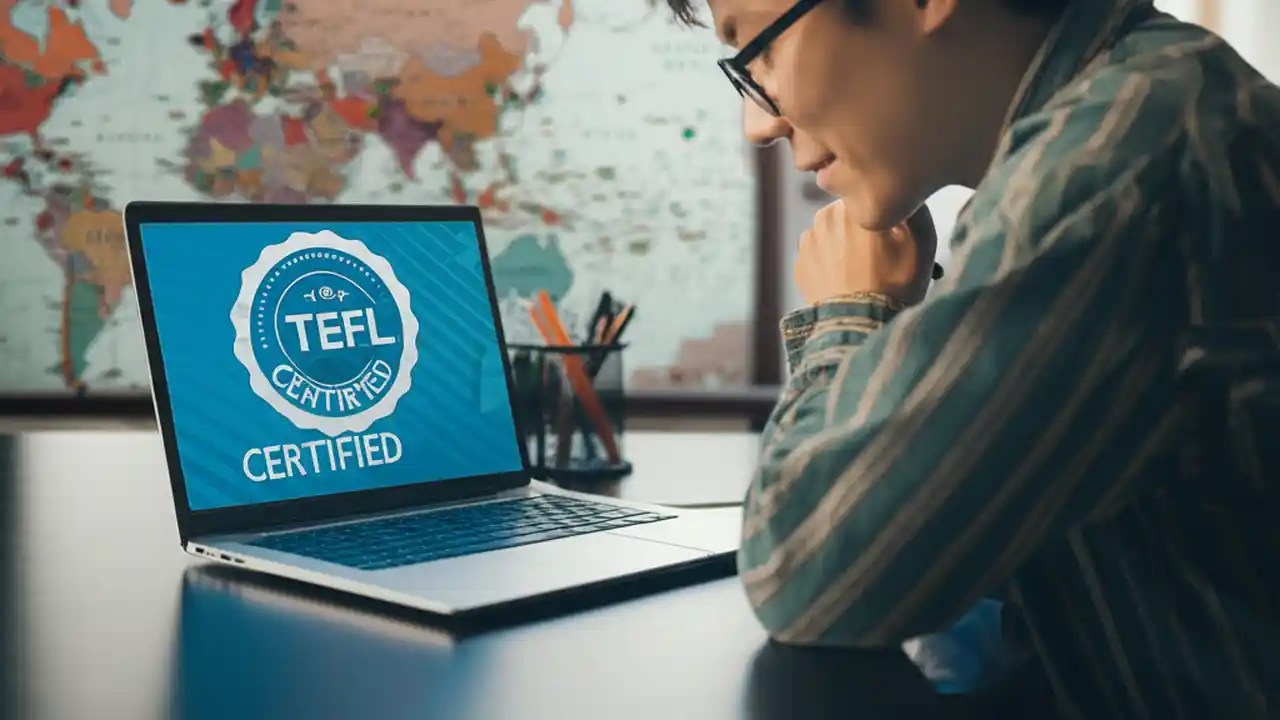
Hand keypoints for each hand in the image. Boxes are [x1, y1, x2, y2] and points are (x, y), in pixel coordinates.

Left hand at [793, 200, 938, 306]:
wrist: (860, 325)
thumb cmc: (895, 285)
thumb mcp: (921, 243)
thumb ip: (916, 209)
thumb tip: (904, 196)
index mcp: (853, 205)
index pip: (869, 195)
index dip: (883, 214)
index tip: (892, 235)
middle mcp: (825, 217)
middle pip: (849, 214)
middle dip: (862, 230)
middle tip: (880, 258)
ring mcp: (808, 241)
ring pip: (833, 233)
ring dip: (844, 245)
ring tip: (862, 271)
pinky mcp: (799, 264)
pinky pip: (819, 255)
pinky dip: (831, 264)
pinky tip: (845, 280)